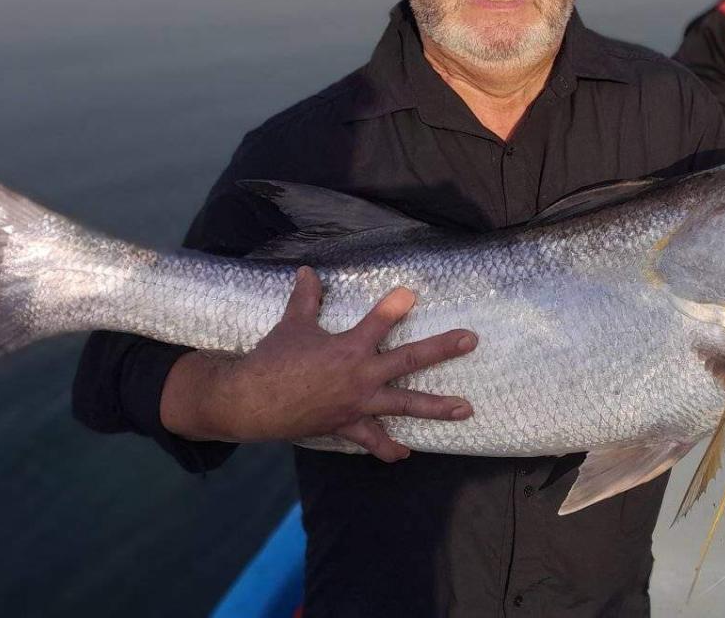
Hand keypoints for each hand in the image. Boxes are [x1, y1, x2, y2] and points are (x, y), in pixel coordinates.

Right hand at [161, 267, 475, 460]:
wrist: (254, 401)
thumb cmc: (274, 358)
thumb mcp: (292, 324)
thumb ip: (305, 298)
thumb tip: (307, 271)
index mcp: (349, 347)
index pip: (379, 321)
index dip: (396, 306)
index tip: (412, 293)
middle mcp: (362, 375)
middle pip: (410, 359)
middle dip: (442, 349)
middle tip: (471, 340)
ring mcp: (359, 403)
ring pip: (405, 405)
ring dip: (437, 407)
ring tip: (466, 409)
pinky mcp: (347, 425)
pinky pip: (373, 440)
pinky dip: (389, 448)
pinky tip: (405, 454)